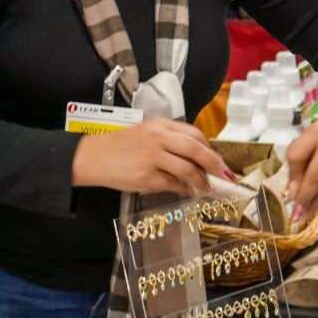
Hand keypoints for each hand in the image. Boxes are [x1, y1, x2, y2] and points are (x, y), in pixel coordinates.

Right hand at [71, 119, 232, 196]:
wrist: (93, 157)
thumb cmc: (120, 146)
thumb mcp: (146, 132)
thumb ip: (170, 140)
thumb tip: (196, 157)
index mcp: (160, 125)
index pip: (194, 134)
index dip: (210, 148)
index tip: (218, 160)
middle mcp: (158, 138)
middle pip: (196, 150)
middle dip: (214, 164)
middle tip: (224, 174)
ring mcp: (152, 157)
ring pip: (188, 169)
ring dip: (201, 181)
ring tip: (205, 188)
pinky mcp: (146, 176)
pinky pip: (173, 184)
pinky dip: (183, 189)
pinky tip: (186, 192)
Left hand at [285, 103, 317, 216]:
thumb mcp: (315, 131)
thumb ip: (303, 154)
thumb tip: (293, 187)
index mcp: (317, 133)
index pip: (297, 156)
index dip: (292, 177)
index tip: (289, 191)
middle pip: (315, 176)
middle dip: (304, 196)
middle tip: (297, 211)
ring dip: (316, 202)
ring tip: (306, 213)